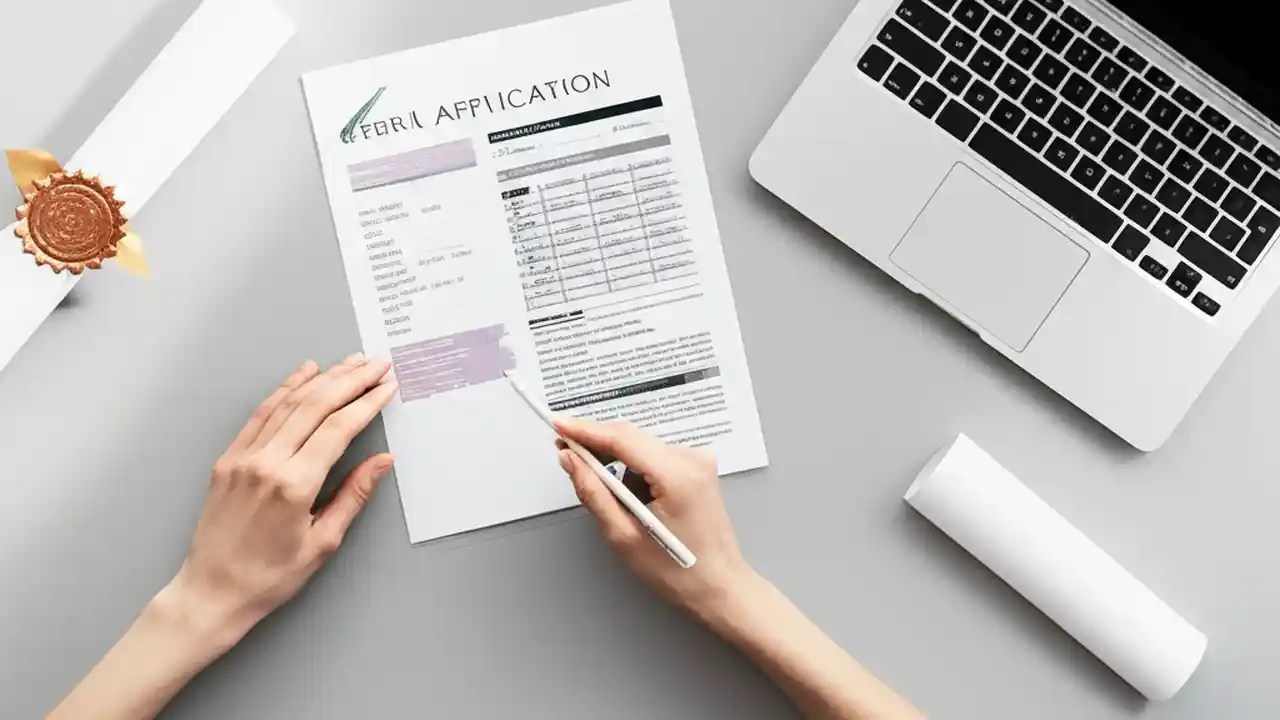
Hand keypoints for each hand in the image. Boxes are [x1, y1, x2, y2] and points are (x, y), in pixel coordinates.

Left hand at [159, 354, 397, 650]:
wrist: (211, 592)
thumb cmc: (268, 578)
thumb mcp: (323, 542)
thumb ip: (354, 495)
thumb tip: (383, 461)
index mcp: (294, 485)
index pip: (338, 429)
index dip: (367, 403)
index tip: (387, 386)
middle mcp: (266, 463)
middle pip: (315, 405)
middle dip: (350, 380)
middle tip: (376, 363)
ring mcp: (244, 458)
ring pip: (288, 402)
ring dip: (322, 378)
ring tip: (349, 362)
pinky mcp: (228, 459)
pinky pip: (260, 414)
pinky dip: (284, 389)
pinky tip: (303, 374)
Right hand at [552, 417, 759, 623]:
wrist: (720, 586)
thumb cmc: (676, 572)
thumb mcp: (624, 536)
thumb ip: (593, 493)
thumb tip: (570, 460)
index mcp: (676, 475)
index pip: (622, 438)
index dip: (585, 429)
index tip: (557, 424)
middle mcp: (690, 458)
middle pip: (631, 438)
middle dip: (597, 447)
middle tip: (566, 456)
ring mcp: (697, 461)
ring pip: (640, 449)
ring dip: (619, 467)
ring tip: (618, 506)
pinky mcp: (697, 468)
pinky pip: (654, 458)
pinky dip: (637, 473)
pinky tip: (636, 502)